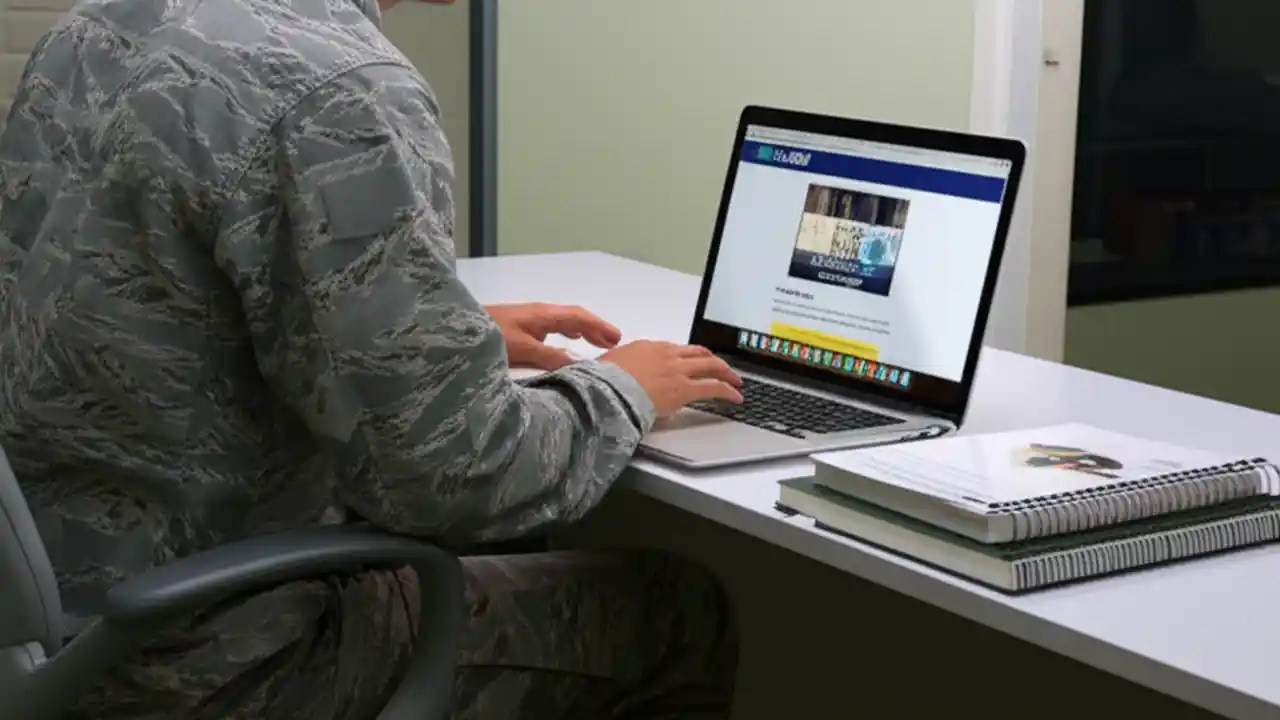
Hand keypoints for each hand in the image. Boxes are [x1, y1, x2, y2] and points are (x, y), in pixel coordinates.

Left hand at [487, 303, 621, 370]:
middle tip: (614, 342)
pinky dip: (565, 334)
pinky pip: (551, 329)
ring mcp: (527, 320)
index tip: (617, 338)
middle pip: (573, 317)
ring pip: (562, 322)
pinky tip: (564, 342)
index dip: (599, 327)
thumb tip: (581, 364)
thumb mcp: (522, 350)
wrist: (455, 331)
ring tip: (596, 343)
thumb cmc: (489, 337)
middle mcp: (537, 314)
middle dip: (594, 328)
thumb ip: (550, 357)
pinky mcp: (517, 329)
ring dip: (581, 331)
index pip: (578, 317)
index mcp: (542, 315)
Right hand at [599, 341, 742, 416]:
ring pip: (711, 366)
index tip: (693, 361)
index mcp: (648, 347)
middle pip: (698, 353)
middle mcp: (667, 354)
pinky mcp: (685, 388)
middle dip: (714, 360)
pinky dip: (728, 391)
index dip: (688, 356)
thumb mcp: (606, 366)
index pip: (675, 349)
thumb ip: (616, 367)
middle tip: (722, 367)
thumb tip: (611, 372)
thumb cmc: (603, 381)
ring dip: (726, 372)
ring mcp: (678, 370)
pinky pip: (714, 387)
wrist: (608, 389)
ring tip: (736, 380)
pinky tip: (735, 396)